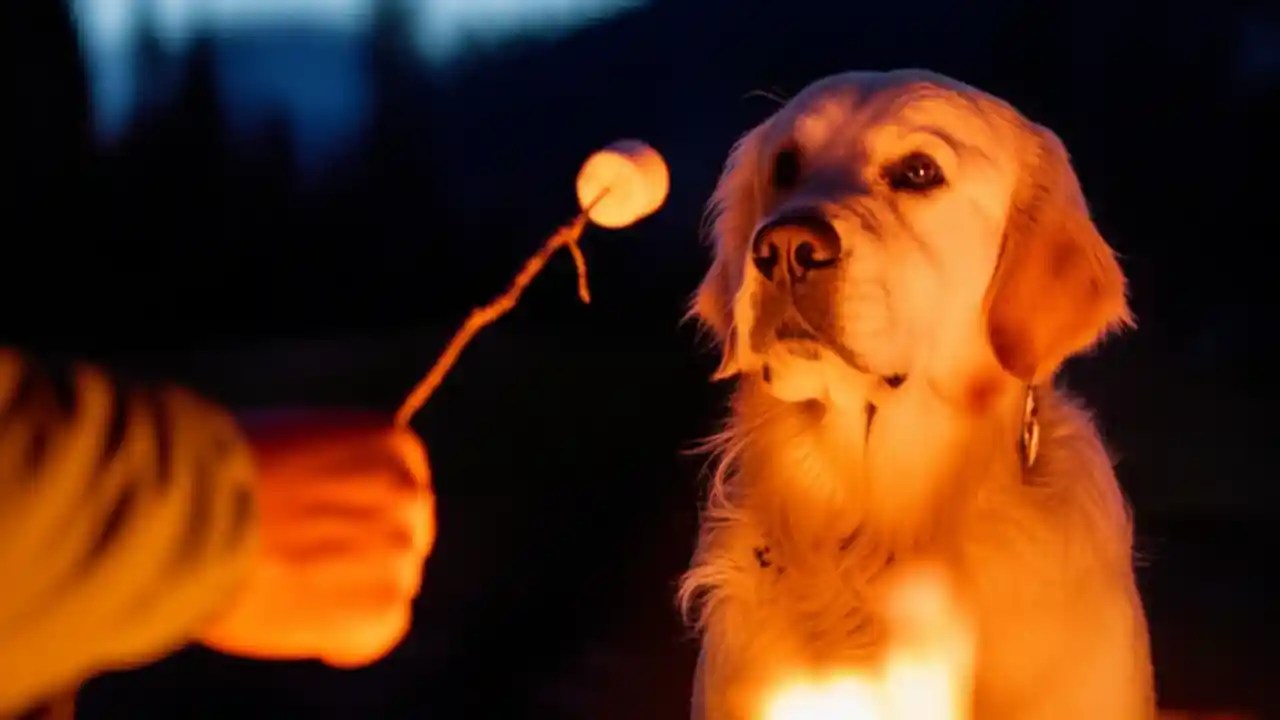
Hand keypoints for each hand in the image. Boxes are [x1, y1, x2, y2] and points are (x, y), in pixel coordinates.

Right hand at [197, 409, 434, 667]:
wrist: (191, 514)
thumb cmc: (215, 471)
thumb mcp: (289, 438)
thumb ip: (326, 468)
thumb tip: (320, 497)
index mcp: (391, 444)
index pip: (399, 488)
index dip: (361, 513)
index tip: (326, 528)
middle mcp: (409, 494)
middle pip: (399, 536)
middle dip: (360, 551)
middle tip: (302, 564)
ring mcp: (399, 551)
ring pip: (389, 584)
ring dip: (348, 592)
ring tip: (284, 589)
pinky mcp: (382, 605)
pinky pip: (379, 630)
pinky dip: (344, 636)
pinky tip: (301, 624)